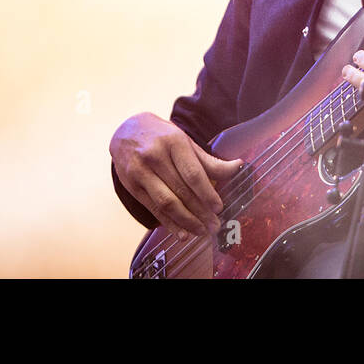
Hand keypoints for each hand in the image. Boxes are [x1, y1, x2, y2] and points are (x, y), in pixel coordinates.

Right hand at [110, 111, 242, 240]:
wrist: (126, 130)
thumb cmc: (161, 136)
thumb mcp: (185, 141)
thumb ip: (208, 159)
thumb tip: (237, 167)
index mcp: (173, 142)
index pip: (192, 173)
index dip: (207, 193)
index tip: (219, 208)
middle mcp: (155, 156)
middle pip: (181, 191)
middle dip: (200, 212)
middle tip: (215, 225)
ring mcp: (141, 172)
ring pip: (166, 203)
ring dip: (186, 221)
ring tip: (201, 231)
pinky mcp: (131, 186)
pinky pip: (153, 208)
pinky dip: (169, 223)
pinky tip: (182, 233)